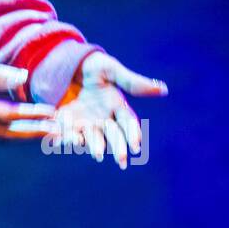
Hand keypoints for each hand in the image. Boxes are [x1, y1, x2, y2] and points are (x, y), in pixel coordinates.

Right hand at [0, 53, 60, 140]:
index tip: (51, 112)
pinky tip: (21, 125)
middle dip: (34, 132)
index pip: (7, 114)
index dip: (31, 113)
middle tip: (58, 132)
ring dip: (23, 134)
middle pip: (7, 133)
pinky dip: (9, 130)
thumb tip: (23, 78)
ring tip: (45, 131)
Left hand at [48, 51, 167, 168]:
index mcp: (118, 107)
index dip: (133, 134)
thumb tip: (163, 89)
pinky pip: (69, 136)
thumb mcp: (111, 70)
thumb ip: (133, 82)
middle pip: (114, 137)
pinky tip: (71, 140)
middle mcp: (104, 120)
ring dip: (95, 146)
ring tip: (96, 153)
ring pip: (93, 140)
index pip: (129, 123)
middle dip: (118, 149)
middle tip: (122, 160)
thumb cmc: (93, 67)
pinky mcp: (67, 125)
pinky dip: (70, 140)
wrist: (65, 66)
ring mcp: (86, 124)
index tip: (136, 146)